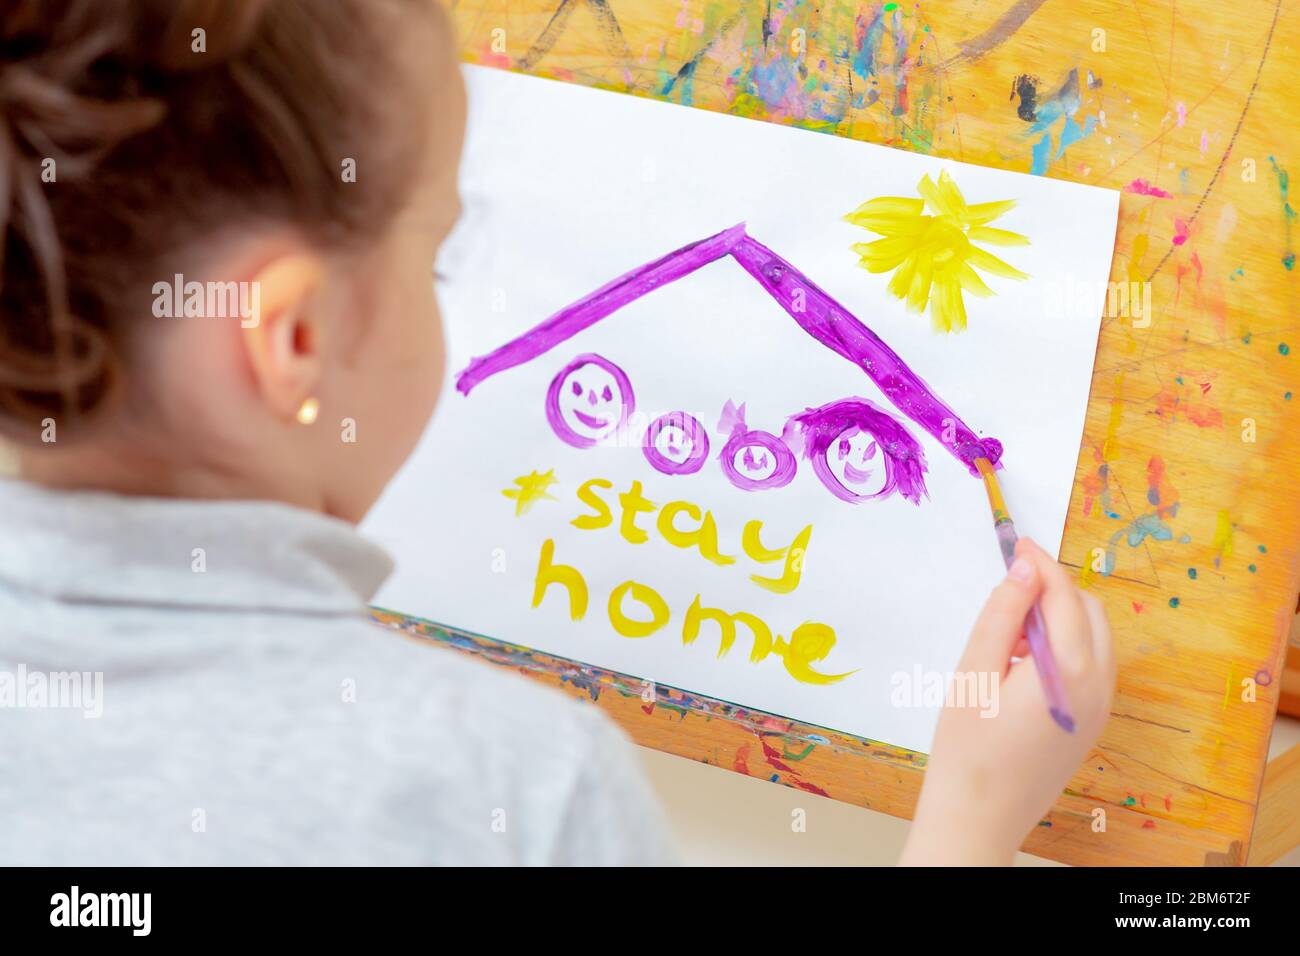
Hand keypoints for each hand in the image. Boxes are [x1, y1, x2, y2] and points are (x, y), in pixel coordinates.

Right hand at [899, 537, 1114, 865]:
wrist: (978, 817)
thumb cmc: (966, 747)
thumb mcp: (974, 672)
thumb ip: (1002, 614)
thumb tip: (1025, 567)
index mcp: (1069, 671)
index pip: (1064, 596)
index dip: (1042, 564)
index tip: (1018, 542)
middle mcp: (1098, 687)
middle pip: (1091, 612)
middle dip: (1055, 592)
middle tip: (1006, 596)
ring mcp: (1100, 708)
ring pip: (1094, 638)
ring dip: (1060, 621)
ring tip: (1006, 640)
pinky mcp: (1092, 723)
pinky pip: (1090, 666)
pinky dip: (1064, 648)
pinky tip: (1020, 666)